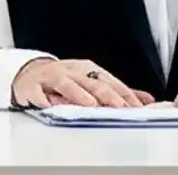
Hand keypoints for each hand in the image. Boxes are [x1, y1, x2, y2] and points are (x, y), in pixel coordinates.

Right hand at [11, 58, 155, 108]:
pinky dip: (45, 99)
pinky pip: (39, 93)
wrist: (30, 73)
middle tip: (120, 107)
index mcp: (89, 70)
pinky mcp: (33, 86)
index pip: (111, 82)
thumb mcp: (93, 81)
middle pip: (93, 83)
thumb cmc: (66, 79)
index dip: (125, 94)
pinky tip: (51, 107)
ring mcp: (53, 77)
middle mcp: (73, 72)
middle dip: (108, 95)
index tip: (136, 107)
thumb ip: (119, 91)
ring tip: (91, 105)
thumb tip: (146, 100)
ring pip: (68, 84)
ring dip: (79, 94)